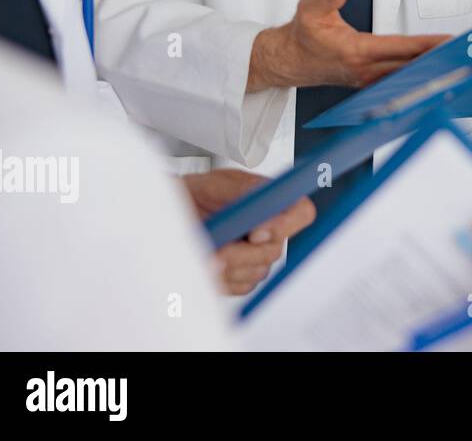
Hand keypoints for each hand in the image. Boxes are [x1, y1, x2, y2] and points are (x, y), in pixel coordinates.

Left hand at [180, 170, 315, 295]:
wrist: (170, 218)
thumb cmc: (194, 196)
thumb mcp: (217, 184)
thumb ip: (245, 190)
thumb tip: (265, 203)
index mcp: (272, 201)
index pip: (301, 213)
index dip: (285, 225)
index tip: (255, 233)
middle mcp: (270, 230)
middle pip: (275, 250)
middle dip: (242, 252)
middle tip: (215, 249)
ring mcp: (258, 256)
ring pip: (257, 272)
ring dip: (227, 265)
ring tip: (202, 251)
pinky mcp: (243, 278)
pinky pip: (241, 286)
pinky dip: (220, 278)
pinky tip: (205, 263)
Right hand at [248, 0, 449, 90]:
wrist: (289, 60)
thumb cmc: (302, 36)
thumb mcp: (310, 8)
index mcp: (356, 52)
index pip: (400, 48)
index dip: (426, 45)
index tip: (447, 42)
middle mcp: (365, 70)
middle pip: (410, 66)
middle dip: (437, 59)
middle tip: (464, 53)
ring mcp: (368, 79)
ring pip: (406, 76)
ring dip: (430, 69)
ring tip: (455, 61)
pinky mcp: (368, 83)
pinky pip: (398, 81)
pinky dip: (416, 76)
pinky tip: (431, 72)